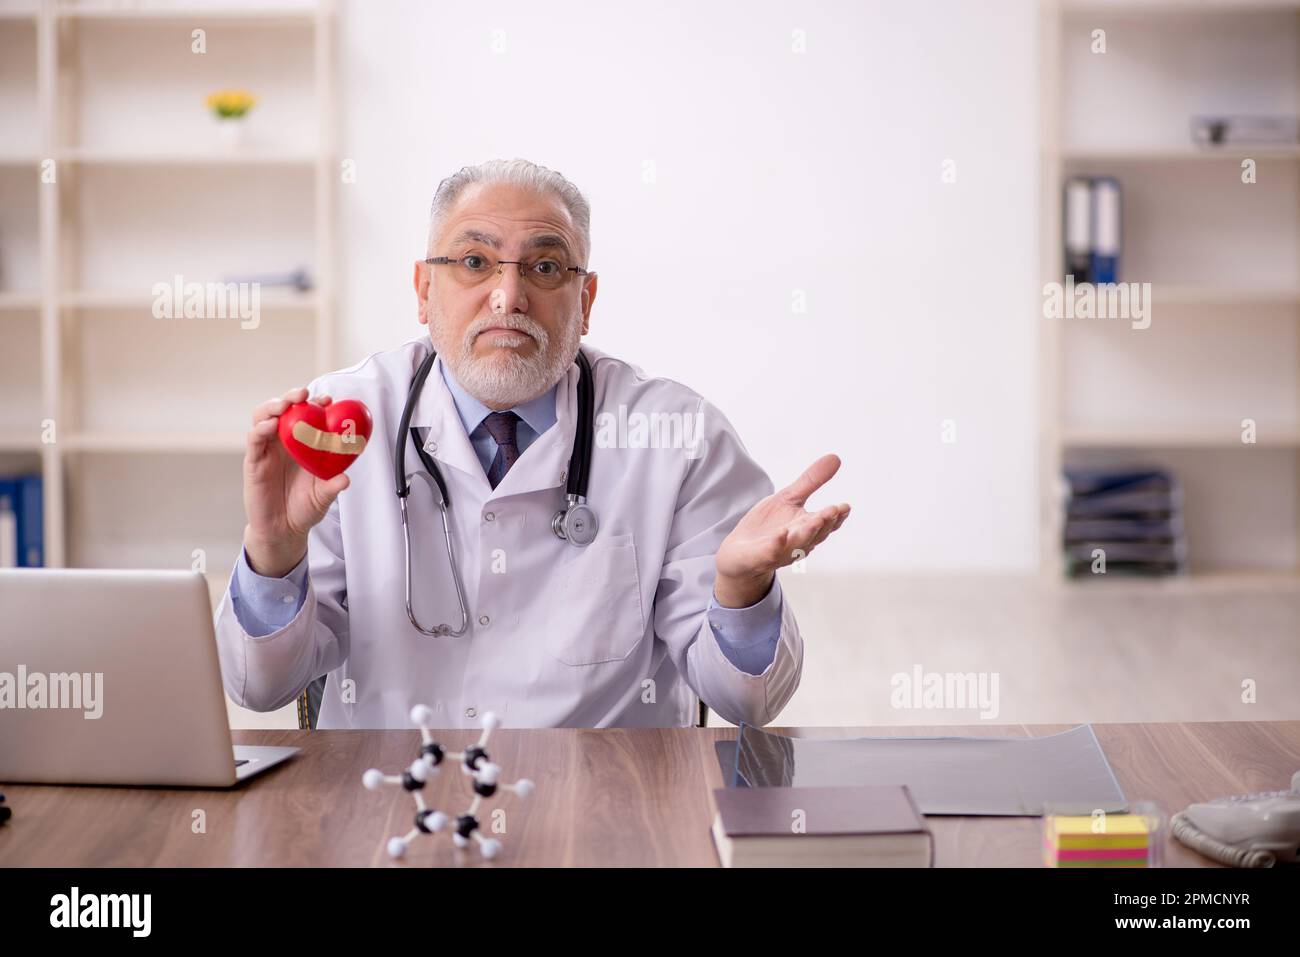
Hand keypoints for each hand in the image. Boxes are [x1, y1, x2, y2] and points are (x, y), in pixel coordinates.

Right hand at [243, 387, 350, 577]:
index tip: (328, 399)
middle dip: (292, 397)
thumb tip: (346, 478)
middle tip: (303, 394)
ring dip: (273, 407)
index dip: (316, 404)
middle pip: (283, 410)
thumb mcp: (323, 496)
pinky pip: (254, 440)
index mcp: (302, 444)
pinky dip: (261, 429)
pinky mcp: (253, 461)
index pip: (307, 416)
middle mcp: (283, 442)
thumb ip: (333, 486)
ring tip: (285, 405)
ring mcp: (267, 450)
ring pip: (263, 418)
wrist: (283, 529)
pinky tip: (270, 425)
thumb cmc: (304, 507)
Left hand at [713, 454, 849, 606]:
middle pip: (815, 534)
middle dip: (824, 522)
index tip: (845, 506)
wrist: (740, 553)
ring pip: (796, 544)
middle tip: (833, 511)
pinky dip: (776, 545)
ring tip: (815, 521)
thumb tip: (836, 457)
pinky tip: (780, 535)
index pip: (826, 523)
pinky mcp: (760, 556)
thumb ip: (811, 481)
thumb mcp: (788, 498)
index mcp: (807, 527)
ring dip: (806, 533)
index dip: (836, 516)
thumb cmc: (769, 526)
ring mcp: (780, 551)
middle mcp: (798, 542)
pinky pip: (769, 552)